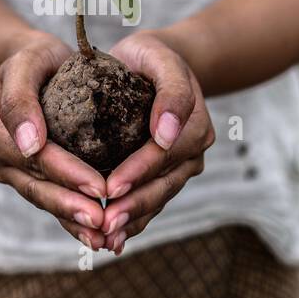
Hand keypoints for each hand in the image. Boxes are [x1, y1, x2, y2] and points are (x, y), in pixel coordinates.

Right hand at [0, 31, 111, 249]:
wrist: (35, 64)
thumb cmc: (35, 58)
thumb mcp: (27, 62)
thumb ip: (20, 98)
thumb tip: (28, 145)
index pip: (38, 159)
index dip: (68, 175)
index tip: (100, 188)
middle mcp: (2, 157)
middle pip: (40, 187)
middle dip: (72, 207)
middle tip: (105, 222)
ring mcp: (15, 171)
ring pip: (46, 200)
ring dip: (73, 221)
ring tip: (104, 237)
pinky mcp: (32, 178)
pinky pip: (53, 201)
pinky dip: (73, 220)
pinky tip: (96, 236)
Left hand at [101, 31, 215, 254]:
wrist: (156, 63)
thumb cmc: (152, 57)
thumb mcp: (161, 58)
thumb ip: (172, 91)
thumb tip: (168, 133)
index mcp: (194, 126)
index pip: (162, 155)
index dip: (137, 173)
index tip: (109, 188)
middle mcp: (192, 152)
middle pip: (162, 185)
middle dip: (133, 206)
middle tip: (104, 224)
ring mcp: (181, 168)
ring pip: (157, 199)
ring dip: (132, 221)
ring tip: (105, 239)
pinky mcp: (165, 177)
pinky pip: (151, 202)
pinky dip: (133, 221)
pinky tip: (111, 240)